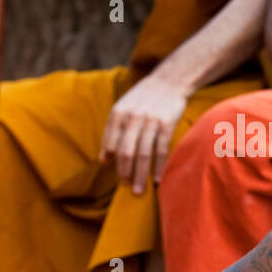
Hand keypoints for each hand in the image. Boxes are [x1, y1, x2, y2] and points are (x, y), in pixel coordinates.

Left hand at [100, 74, 188, 192]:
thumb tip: (103, 160)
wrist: (168, 81)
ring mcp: (150, 120)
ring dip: (141, 175)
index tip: (119, 177)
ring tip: (139, 190)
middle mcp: (132, 117)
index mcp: (118, 113)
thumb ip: (111, 133)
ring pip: (143, 154)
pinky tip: (158, 179)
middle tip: (128, 188)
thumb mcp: (122, 109)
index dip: (114, 163)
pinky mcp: (166, 124)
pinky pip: (161, 150)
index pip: (111, 144)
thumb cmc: (142, 99)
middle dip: (126, 173)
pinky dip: (159, 167)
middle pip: (126, 152)